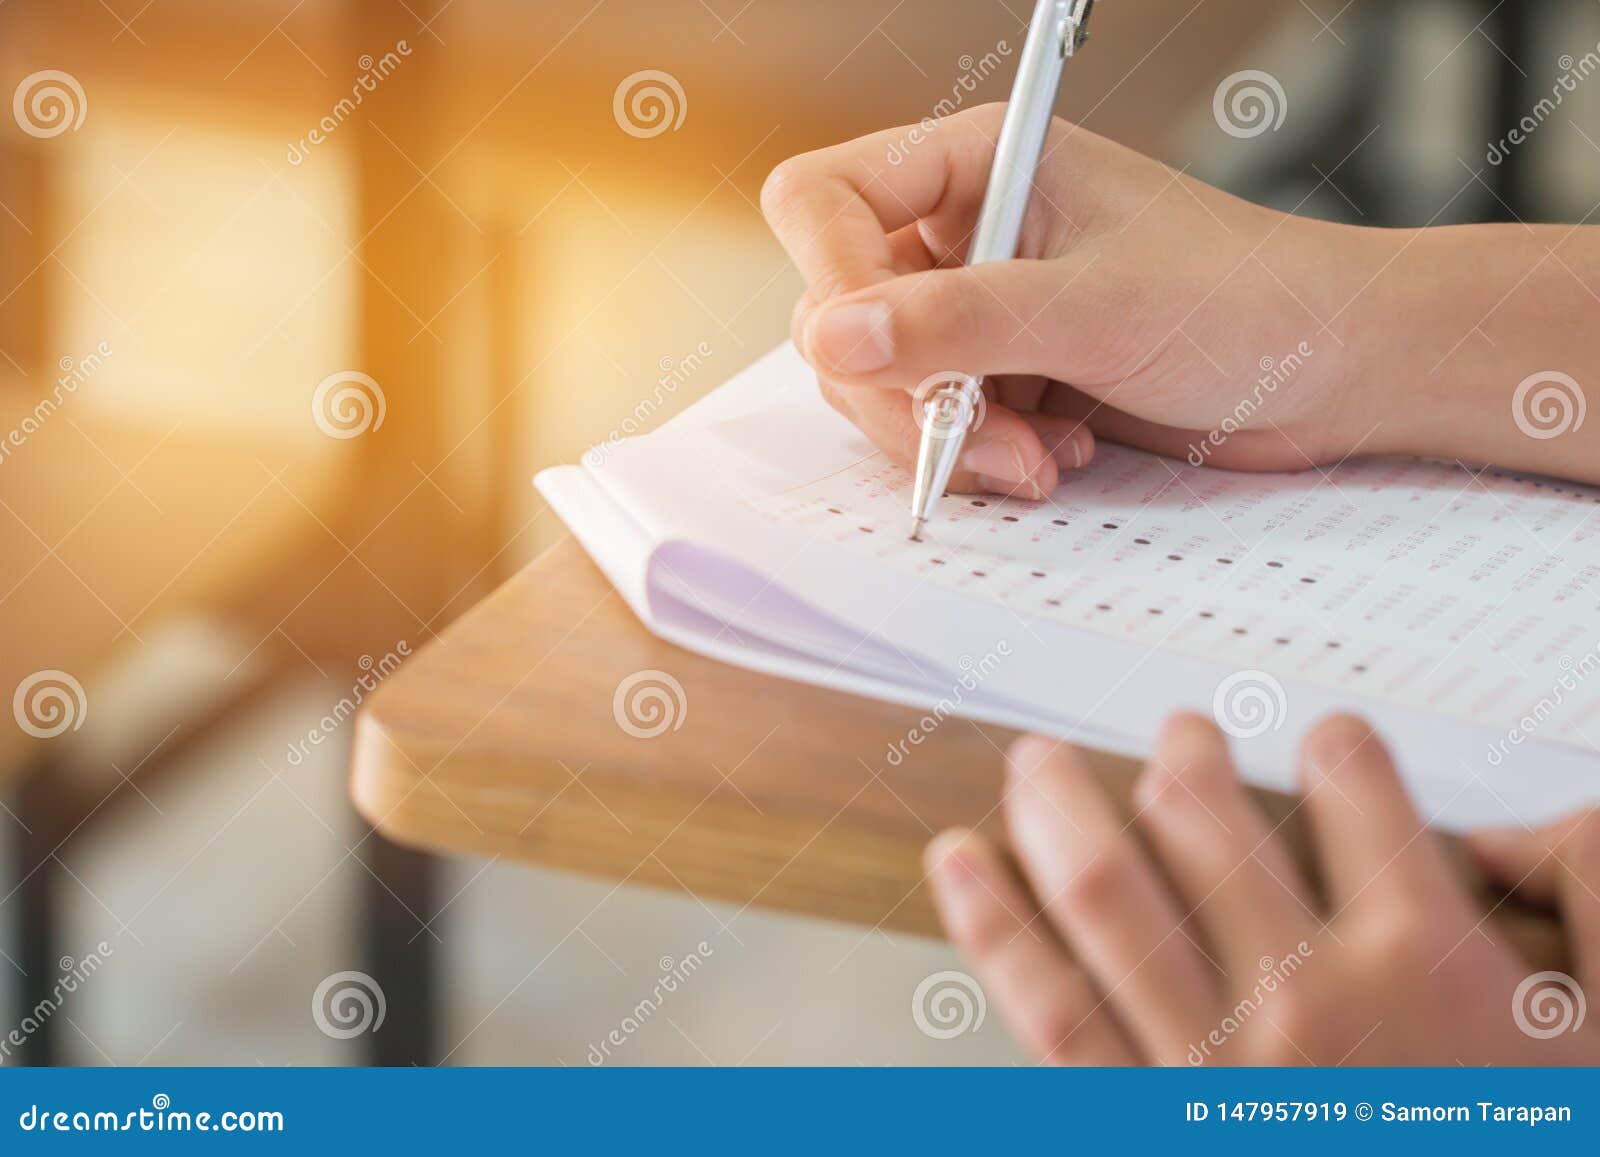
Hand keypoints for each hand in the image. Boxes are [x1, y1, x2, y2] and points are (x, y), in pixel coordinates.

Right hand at [761, 105, 1391, 497]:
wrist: (1330, 369)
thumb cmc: (1242, 299)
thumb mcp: (1094, 308)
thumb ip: (955, 322)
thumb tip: (830, 335)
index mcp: (976, 165)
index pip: (825, 201)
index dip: (830, 278)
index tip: (870, 351)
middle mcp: (963, 234)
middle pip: (842, 315)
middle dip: (906, 392)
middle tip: (981, 433)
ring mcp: (979, 310)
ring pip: (882, 385)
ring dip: (951, 439)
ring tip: (1042, 456)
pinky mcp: (1004, 375)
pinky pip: (936, 427)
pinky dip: (983, 457)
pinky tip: (1060, 453)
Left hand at [924, 712, 1599, 1064]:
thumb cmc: (1523, 1147)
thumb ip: (1594, 897)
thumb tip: (1525, 832)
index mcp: (1423, 961)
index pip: (1357, 791)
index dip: (1339, 748)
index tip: (1328, 743)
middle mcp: (1305, 999)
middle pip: (1206, 824)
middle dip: (1182, 760)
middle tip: (1173, 739)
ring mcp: (1214, 1065)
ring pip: (1108, 895)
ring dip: (1062, 811)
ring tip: (1037, 766)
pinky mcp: (1147, 1123)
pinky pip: (1051, 1013)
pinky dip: (996, 931)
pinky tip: (962, 869)